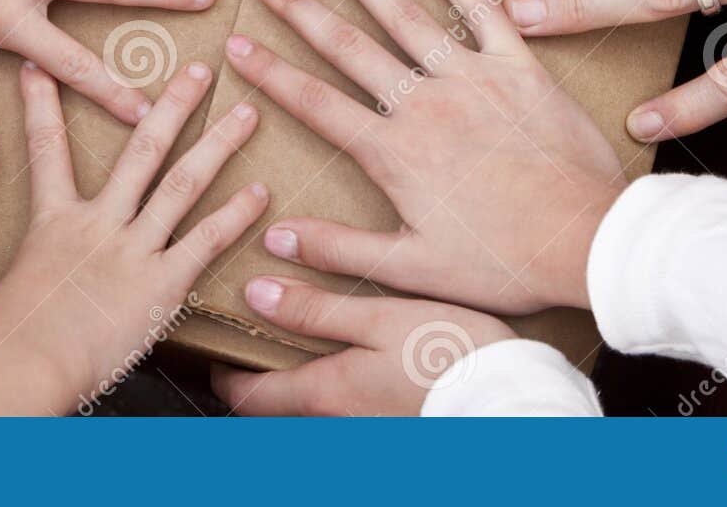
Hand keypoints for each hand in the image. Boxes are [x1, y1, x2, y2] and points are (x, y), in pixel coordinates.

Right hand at [0, 64, 267, 414]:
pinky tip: (259, 193)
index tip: (43, 66)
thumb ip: (45, 265)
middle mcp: (97, 223)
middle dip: (173, 105)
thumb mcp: (20, 288)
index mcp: (54, 222)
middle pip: (141, 150)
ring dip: (216, 144)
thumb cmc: (11, 341)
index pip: (47, 150)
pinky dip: (234, 215)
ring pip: (181, 183)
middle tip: (200, 70)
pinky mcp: (159, 284)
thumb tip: (56, 271)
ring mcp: (131, 249)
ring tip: (246, 113)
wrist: (23, 364)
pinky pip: (204, 241)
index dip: (42, 105)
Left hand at [212, 279, 512, 415]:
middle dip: (257, 384)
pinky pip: (345, 415)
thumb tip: (256, 295)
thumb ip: (314, 310)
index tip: (213, 354)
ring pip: (311, 414)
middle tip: (250, 345)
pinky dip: (331, 391)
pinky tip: (349, 362)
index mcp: (325, 393)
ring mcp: (366, 431)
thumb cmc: (450, 355)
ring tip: (296, 346)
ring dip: (294, 385)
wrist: (513, 400)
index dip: (223, 378)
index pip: (249, 398)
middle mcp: (338, 423)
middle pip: (276, 412)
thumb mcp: (378, 317)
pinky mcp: (394, 426)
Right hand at [226, 0, 625, 313]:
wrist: (588, 239)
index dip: (270, 72)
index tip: (236, 44)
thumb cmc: (504, 262)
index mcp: (394, 152)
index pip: (315, 102)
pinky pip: (482, 13)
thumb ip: (340, 250)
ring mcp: (473, 79)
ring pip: (406, 16)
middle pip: (349, 46)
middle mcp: (425, 103)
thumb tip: (274, 239)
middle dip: (301, 7)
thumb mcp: (412, 269)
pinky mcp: (520, 67)